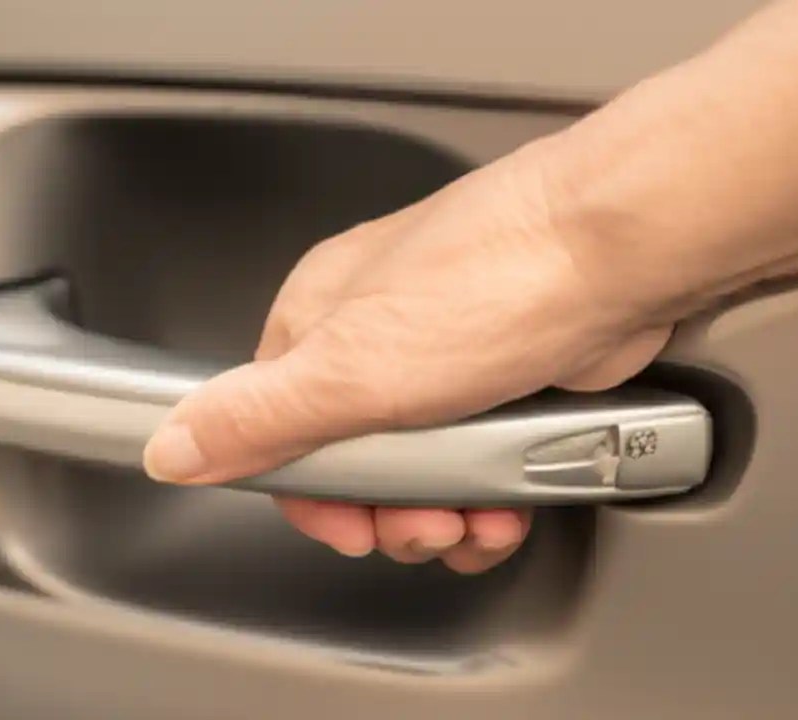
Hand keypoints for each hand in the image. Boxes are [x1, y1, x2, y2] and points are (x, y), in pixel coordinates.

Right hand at [141, 144, 672, 572]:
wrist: (628, 252)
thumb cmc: (496, 282)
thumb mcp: (352, 372)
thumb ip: (255, 418)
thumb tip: (169, 448)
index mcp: (319, 318)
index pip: (276, 429)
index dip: (312, 495)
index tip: (350, 527)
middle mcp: (377, 331)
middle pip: (354, 459)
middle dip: (390, 513)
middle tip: (426, 526)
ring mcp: (447, 352)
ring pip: (424, 467)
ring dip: (449, 514)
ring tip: (479, 519)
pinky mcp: (509, 374)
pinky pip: (482, 458)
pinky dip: (494, 494)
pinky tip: (509, 503)